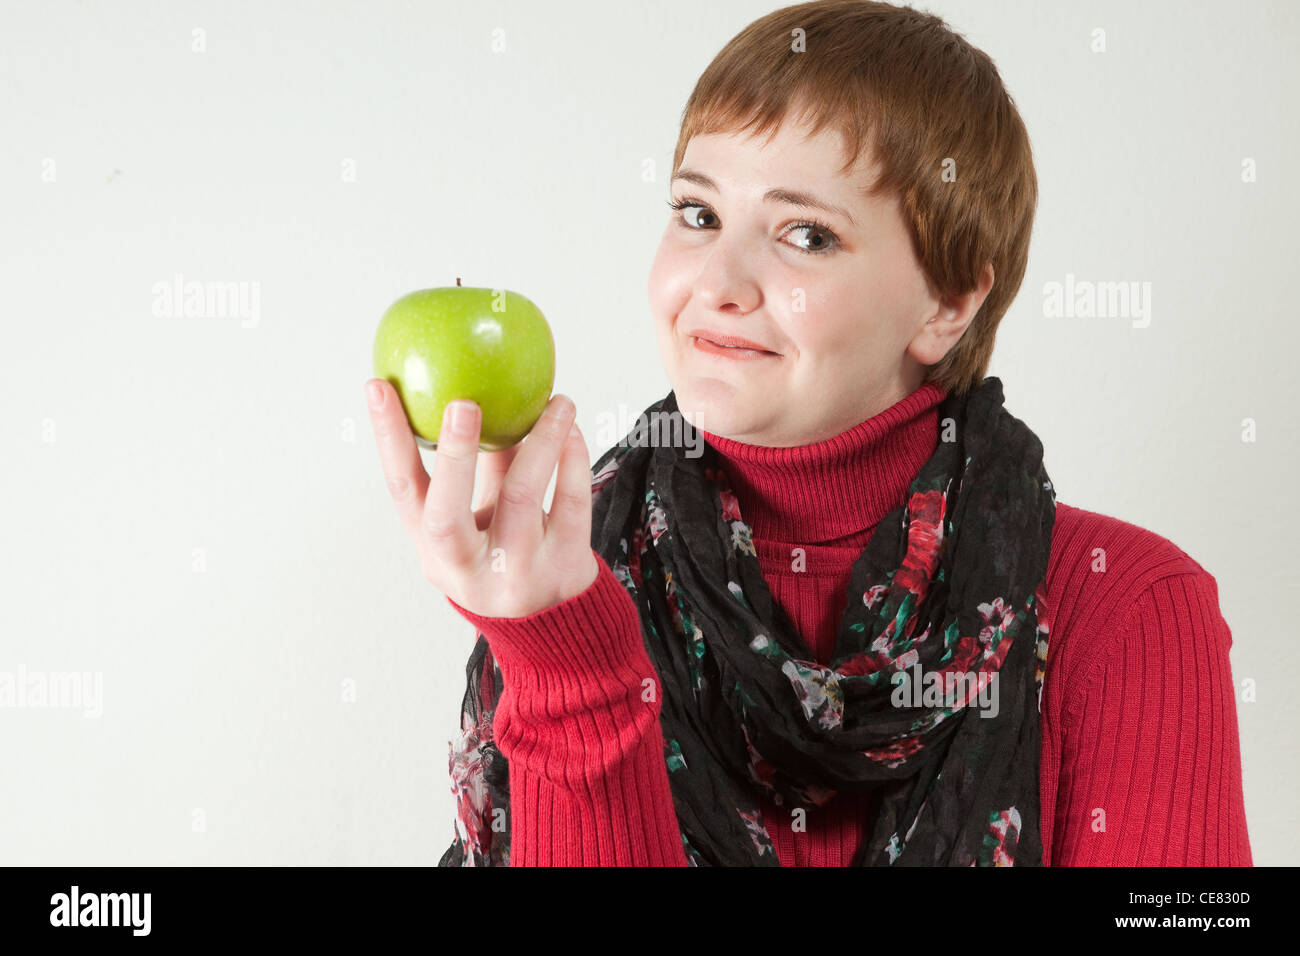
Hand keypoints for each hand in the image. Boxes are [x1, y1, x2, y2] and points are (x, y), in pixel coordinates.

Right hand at [365, 380, 599, 617]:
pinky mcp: (565, 566)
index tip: (378, 386)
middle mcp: (468, 566)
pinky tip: (573, 430)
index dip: (388, 439)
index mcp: (436, 548)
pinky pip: (572, 504)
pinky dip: (573, 461)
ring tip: (556, 401)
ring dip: (539, 441)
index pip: (401, 491)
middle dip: (455, 457)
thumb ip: (478, 468)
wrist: (556, 627)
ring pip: (522, 498)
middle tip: (463, 402)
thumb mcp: (477, 522)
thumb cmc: (506, 555)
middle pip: (449, 514)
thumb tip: (475, 386)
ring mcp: (517, 570)